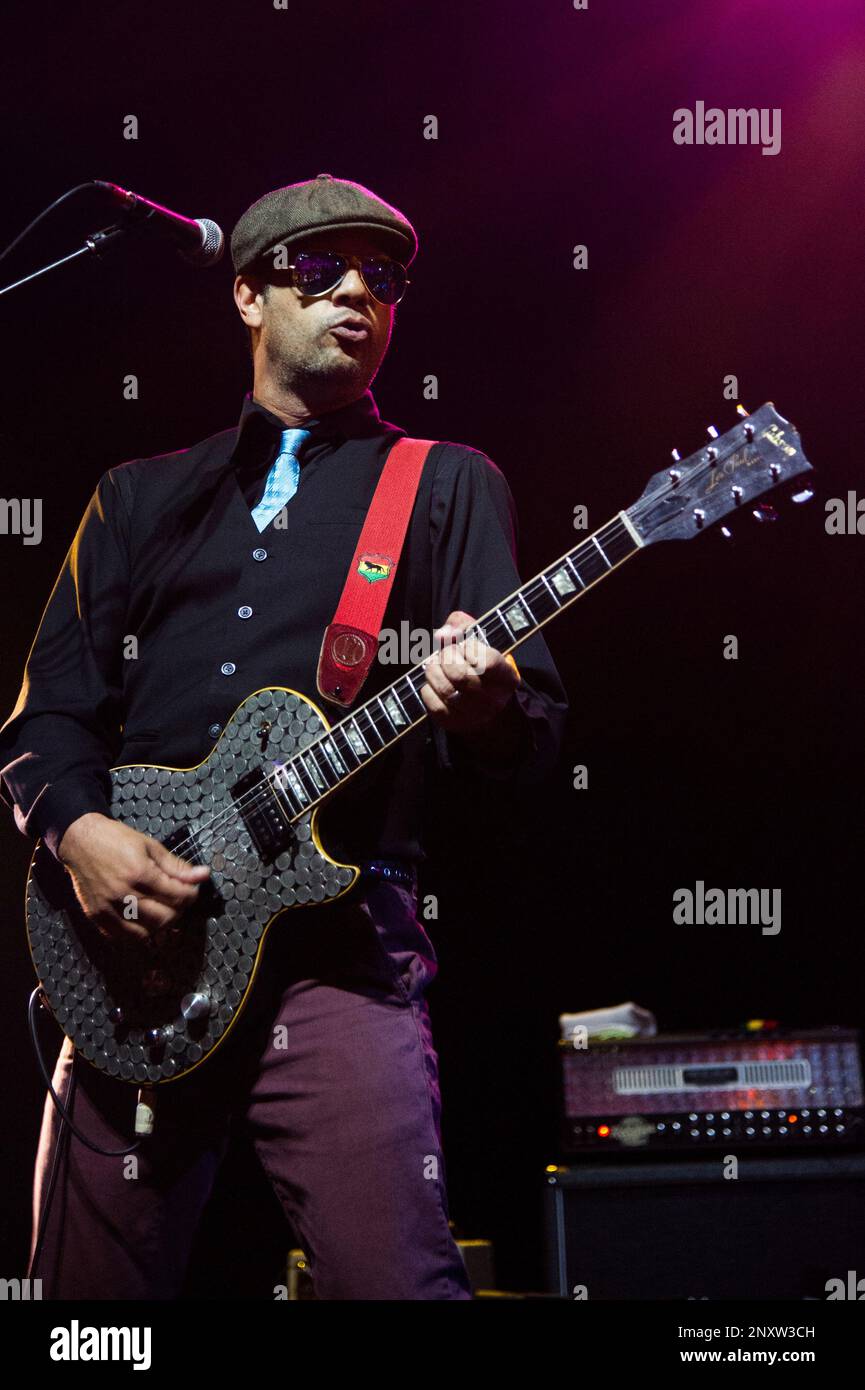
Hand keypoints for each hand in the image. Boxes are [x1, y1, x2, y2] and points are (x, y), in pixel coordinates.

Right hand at [57, 812, 209, 943]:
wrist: (79, 842)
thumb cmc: (115, 840)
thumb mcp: (150, 846)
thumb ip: (177, 866)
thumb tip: (203, 875)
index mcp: (140, 873)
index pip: (177, 896)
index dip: (191, 895)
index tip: (192, 890)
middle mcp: (124, 894)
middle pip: (165, 918)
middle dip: (179, 911)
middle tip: (178, 901)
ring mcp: (109, 908)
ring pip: (147, 932)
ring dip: (161, 925)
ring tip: (163, 911)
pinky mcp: (97, 917)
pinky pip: (123, 937)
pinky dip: (138, 933)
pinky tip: (144, 921)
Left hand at [420, 610, 520, 733]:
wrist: (484, 705)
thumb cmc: (480, 666)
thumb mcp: (480, 642)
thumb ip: (463, 627)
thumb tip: (443, 633)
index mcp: (506, 677)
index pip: (485, 662)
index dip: (468, 648)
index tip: (464, 645)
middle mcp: (494, 699)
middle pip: (460, 676)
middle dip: (445, 658)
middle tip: (444, 653)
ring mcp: (475, 715)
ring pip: (446, 690)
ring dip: (433, 671)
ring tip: (435, 664)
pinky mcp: (456, 723)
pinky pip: (434, 705)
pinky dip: (428, 689)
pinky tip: (433, 683)